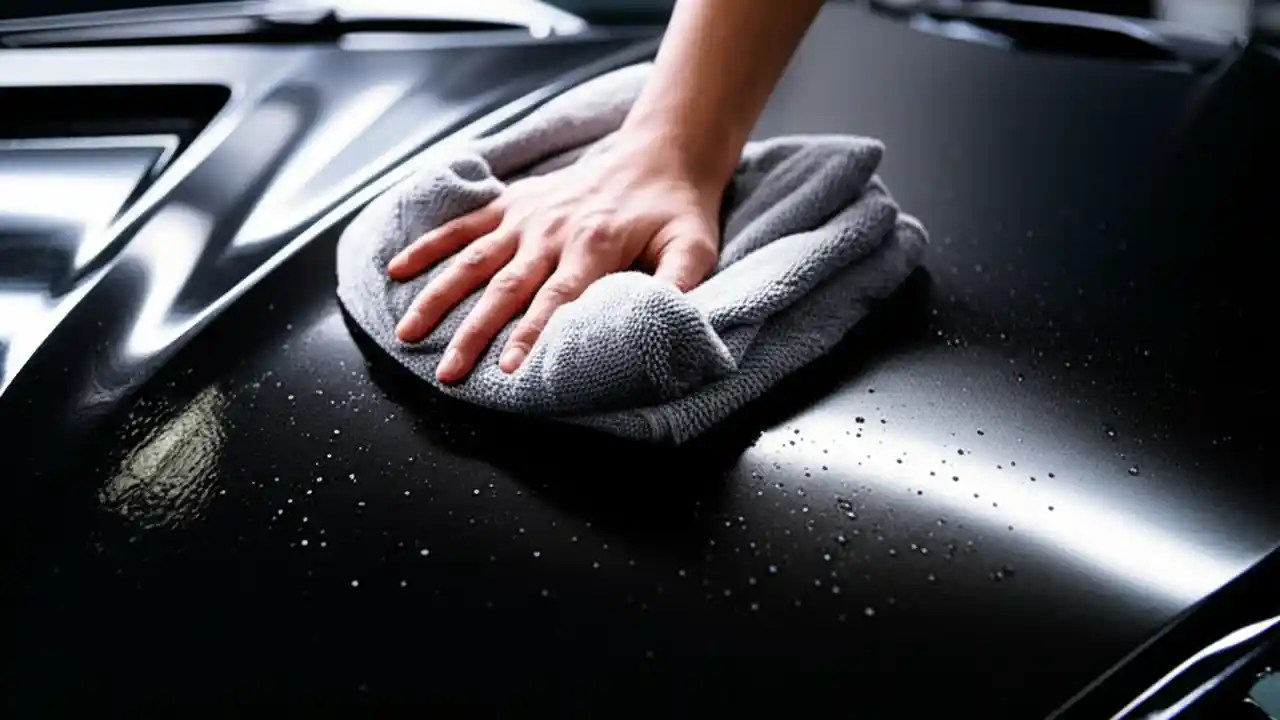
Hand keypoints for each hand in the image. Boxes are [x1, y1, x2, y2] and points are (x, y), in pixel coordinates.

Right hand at [387, 133, 722, 383]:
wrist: (660, 155)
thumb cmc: (677, 212)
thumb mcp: (694, 249)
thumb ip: (681, 286)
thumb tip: (673, 326)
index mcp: (594, 246)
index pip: (557, 299)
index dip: (531, 334)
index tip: (507, 369)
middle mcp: (551, 231)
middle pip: (505, 288)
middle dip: (473, 332)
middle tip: (447, 372)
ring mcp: (526, 217)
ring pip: (472, 260)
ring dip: (437, 296)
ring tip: (407, 333)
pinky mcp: (513, 205)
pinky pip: (463, 226)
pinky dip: (428, 245)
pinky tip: (396, 270)